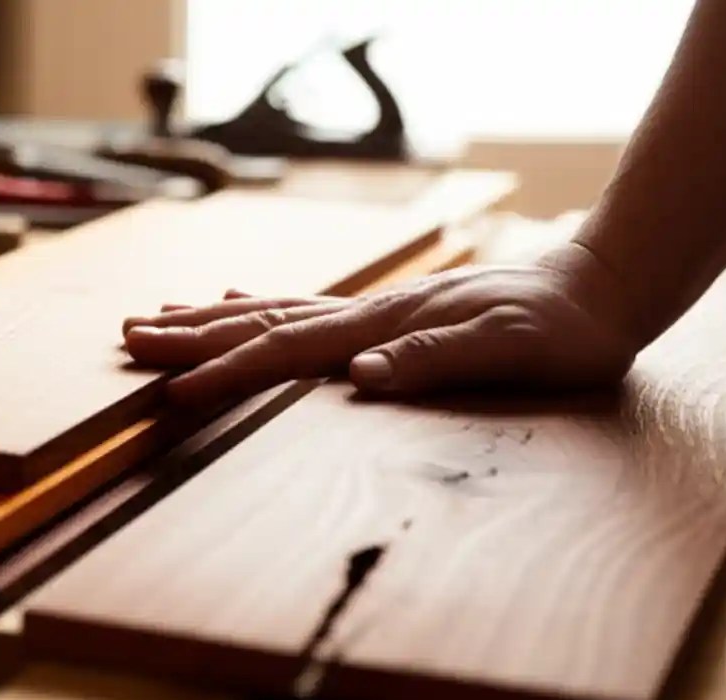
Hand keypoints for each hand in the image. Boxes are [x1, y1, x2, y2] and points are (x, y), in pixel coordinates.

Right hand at [122, 243, 643, 406]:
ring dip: (210, 317)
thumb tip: (360, 373)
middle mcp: (366, 314)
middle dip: (192, 334)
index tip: (174, 389)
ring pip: (272, 310)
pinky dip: (258, 305)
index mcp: (383, 327)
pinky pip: (303, 309)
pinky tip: (232, 296)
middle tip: (130, 336)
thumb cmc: (560, 329)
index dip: (228, 370)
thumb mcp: (511, 351)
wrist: (596, 285)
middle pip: (260, 321)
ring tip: (157, 316)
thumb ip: (436, 360)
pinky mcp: (384, 312)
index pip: (287, 350)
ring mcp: (371, 309)